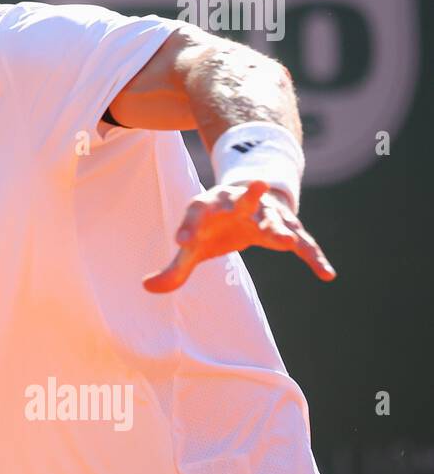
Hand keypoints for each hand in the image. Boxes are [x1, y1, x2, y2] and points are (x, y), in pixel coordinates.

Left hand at [143, 180, 335, 293]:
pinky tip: (326, 273)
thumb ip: (175, 267)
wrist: (248, 198)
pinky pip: (303, 242)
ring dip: (280, 227)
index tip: (180, 242)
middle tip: (256, 186)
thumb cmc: (213, 225)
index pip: (194, 213)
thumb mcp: (193, 242)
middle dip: (248, 195)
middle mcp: (238, 203)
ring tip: (285, 240)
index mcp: (208, 205)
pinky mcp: (287, 226)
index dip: (186, 226)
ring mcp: (265, 212)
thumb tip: (147, 287)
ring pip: (275, 219)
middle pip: (242, 200)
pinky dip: (313, 256)